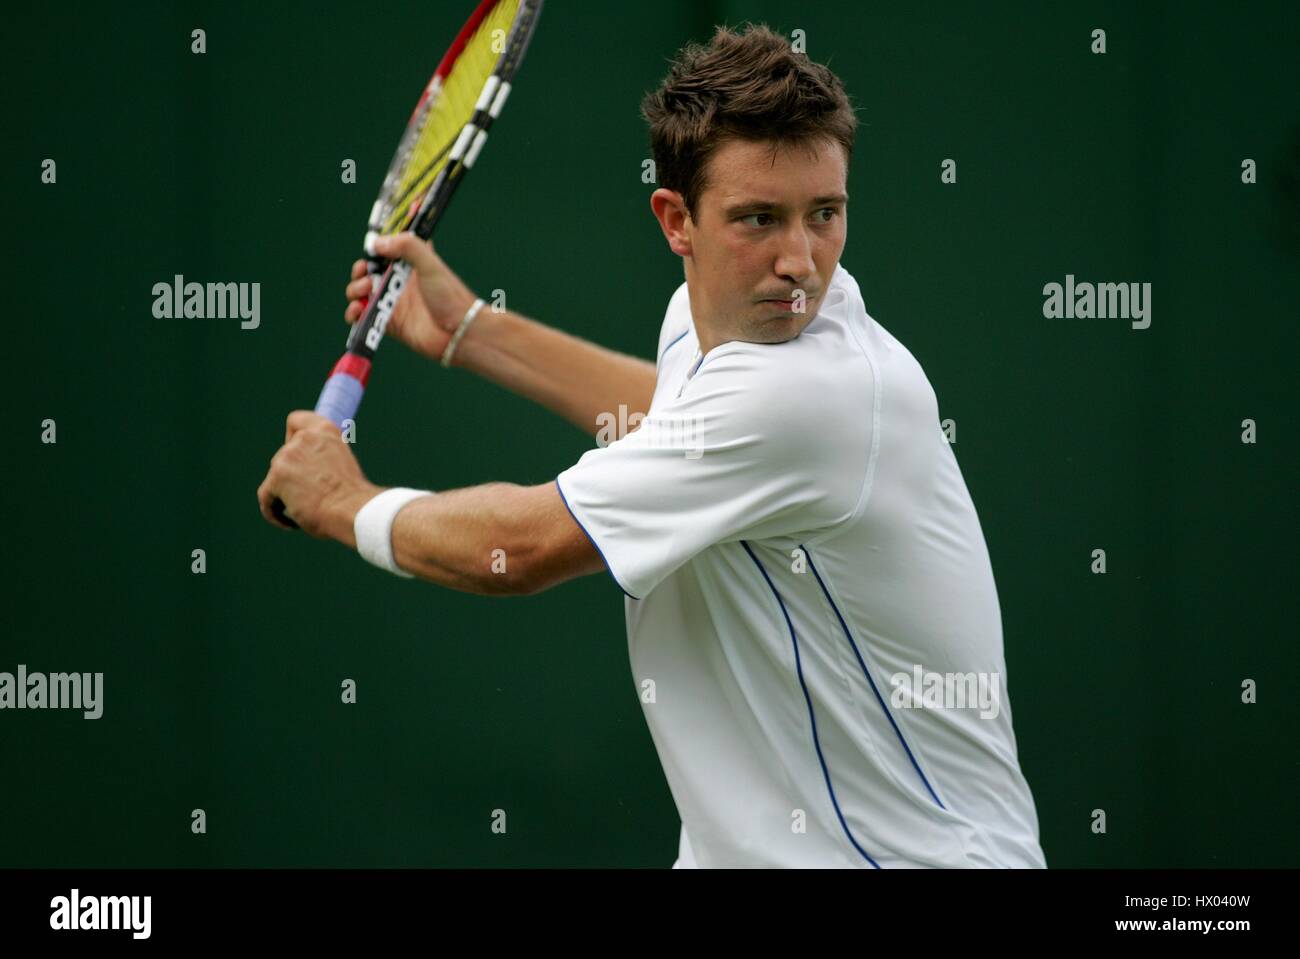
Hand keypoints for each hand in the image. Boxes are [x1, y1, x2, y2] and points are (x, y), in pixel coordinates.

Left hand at [257, 411, 380, 540]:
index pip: (295, 421)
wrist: (353, 509)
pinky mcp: (276, 479)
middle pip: (284, 457)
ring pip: (276, 480)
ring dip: (287, 496)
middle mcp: (303, 438)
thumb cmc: (353, 496)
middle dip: (293, 478)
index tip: (299, 455)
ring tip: (305, 514)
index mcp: (325, 430)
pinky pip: (266, 498)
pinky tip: (292, 525)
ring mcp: (287, 457)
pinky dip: (275, 513)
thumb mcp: (341, 464)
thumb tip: (307, 473)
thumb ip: (321, 459)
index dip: (291, 437)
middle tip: (311, 497)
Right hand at [344, 233, 478, 363]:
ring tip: (365, 289)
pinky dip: (354, 312)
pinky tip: (358, 309)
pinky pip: (363, 317)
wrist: (459, 333)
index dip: (374, 250)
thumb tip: (377, 243)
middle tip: (365, 273)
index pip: (385, 252)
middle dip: (360, 271)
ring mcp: (392, 304)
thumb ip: (408, 246)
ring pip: (362, 294)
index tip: (370, 249)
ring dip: (355, 289)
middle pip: (368, 273)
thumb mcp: (430, 263)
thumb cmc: (450, 296)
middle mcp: (399, 284)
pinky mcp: (388, 324)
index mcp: (409, 266)